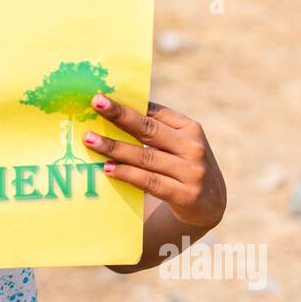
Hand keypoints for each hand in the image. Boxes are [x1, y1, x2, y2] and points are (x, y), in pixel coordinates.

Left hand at [81, 93, 225, 228]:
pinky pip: (149, 182)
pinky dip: (127, 174)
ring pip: (145, 157)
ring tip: (90, 140)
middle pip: (149, 129)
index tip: (101, 96)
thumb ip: (156, 130)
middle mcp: (193, 147)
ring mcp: (191, 172)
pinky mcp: (186, 195)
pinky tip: (107, 168)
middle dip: (119, 116)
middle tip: (95, 104)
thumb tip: (113, 111)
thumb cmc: (183, 166)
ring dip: (115, 148)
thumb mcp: (178, 145)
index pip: (155, 112)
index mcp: (190, 128)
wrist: (210, 205)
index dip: (128, 104)